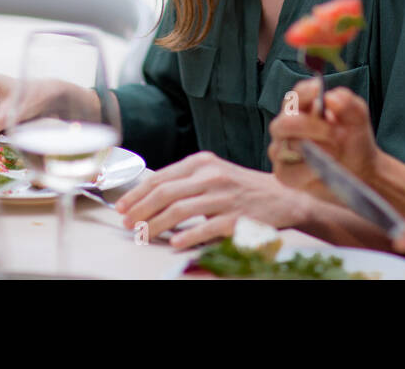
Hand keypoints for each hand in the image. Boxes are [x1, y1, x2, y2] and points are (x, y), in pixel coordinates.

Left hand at [113, 151, 310, 249]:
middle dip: (140, 210)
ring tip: (142, 235)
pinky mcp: (237, 217)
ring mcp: (225, 196)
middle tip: (127, 224)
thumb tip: (147, 195)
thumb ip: (184, 180)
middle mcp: (212, 176)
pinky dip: (189, 235)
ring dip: (156, 224)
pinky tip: (175, 242)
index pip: (160, 177)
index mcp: (202, 162)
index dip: (137, 193)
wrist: (282, 197)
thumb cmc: (241, 188)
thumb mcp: (213, 174)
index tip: (122, 207)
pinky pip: (208, 227)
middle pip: (166, 193)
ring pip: (181, 210)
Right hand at [267, 80, 378, 195]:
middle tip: (336, 134)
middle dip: (311, 127)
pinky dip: (307, 170)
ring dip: (315, 149)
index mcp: (301, 107)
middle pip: (285, 122)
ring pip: (287, 146)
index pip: (295, 97)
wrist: (361, 170)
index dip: (304, 93)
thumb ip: (347, 103)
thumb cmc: (353, 139)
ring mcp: (282, 149)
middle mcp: (286, 126)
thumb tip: (330, 98)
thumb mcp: (358, 118)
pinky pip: (288, 170)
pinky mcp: (284, 173)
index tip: (318, 90)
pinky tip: (322, 169)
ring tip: (336, 152)